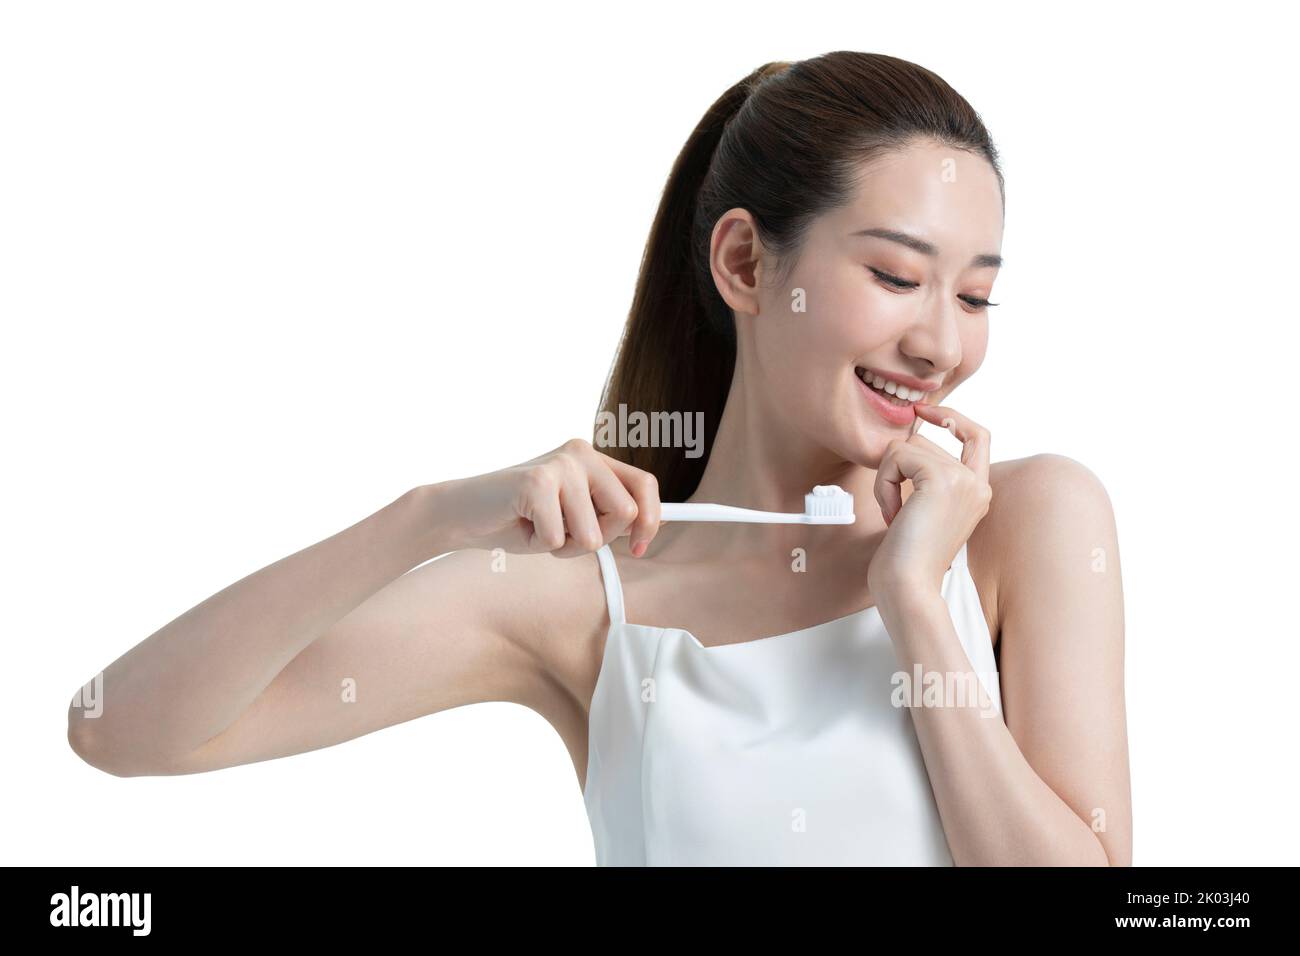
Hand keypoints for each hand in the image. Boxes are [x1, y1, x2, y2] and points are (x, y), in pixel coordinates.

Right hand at [428, 438, 662, 556]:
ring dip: (563, 546)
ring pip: (591, 534)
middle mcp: (581, 453)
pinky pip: (557, 540)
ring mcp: (559, 464)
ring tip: (537, 527)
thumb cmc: (520, 518)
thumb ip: (607, 516)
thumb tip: (650, 527)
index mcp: (593, 458)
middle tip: (562, 532)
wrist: (462, 514)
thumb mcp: (574, 517)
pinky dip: (538, 546)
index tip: (637, 548)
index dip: (651, 520)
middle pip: (625, 513)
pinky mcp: (536, 482)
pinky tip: (520, 526)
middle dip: (597, 538)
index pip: (645, 484)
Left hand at [867, 403, 991, 596]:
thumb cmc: (907, 559)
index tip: (921, 412)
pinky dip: (884, 483)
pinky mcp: (942, 479)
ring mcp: (963, 480)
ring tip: (895, 515)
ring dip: (887, 478)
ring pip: (906, 446)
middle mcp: (977, 484)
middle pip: (923, 440)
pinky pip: (897, 456)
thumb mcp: (923, 510)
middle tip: (894, 509)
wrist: (910, 587)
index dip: (951, 416)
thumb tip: (907, 436)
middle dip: (896, 468)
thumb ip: (925, 476)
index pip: (977, 435)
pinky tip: (892, 514)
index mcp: (977, 491)